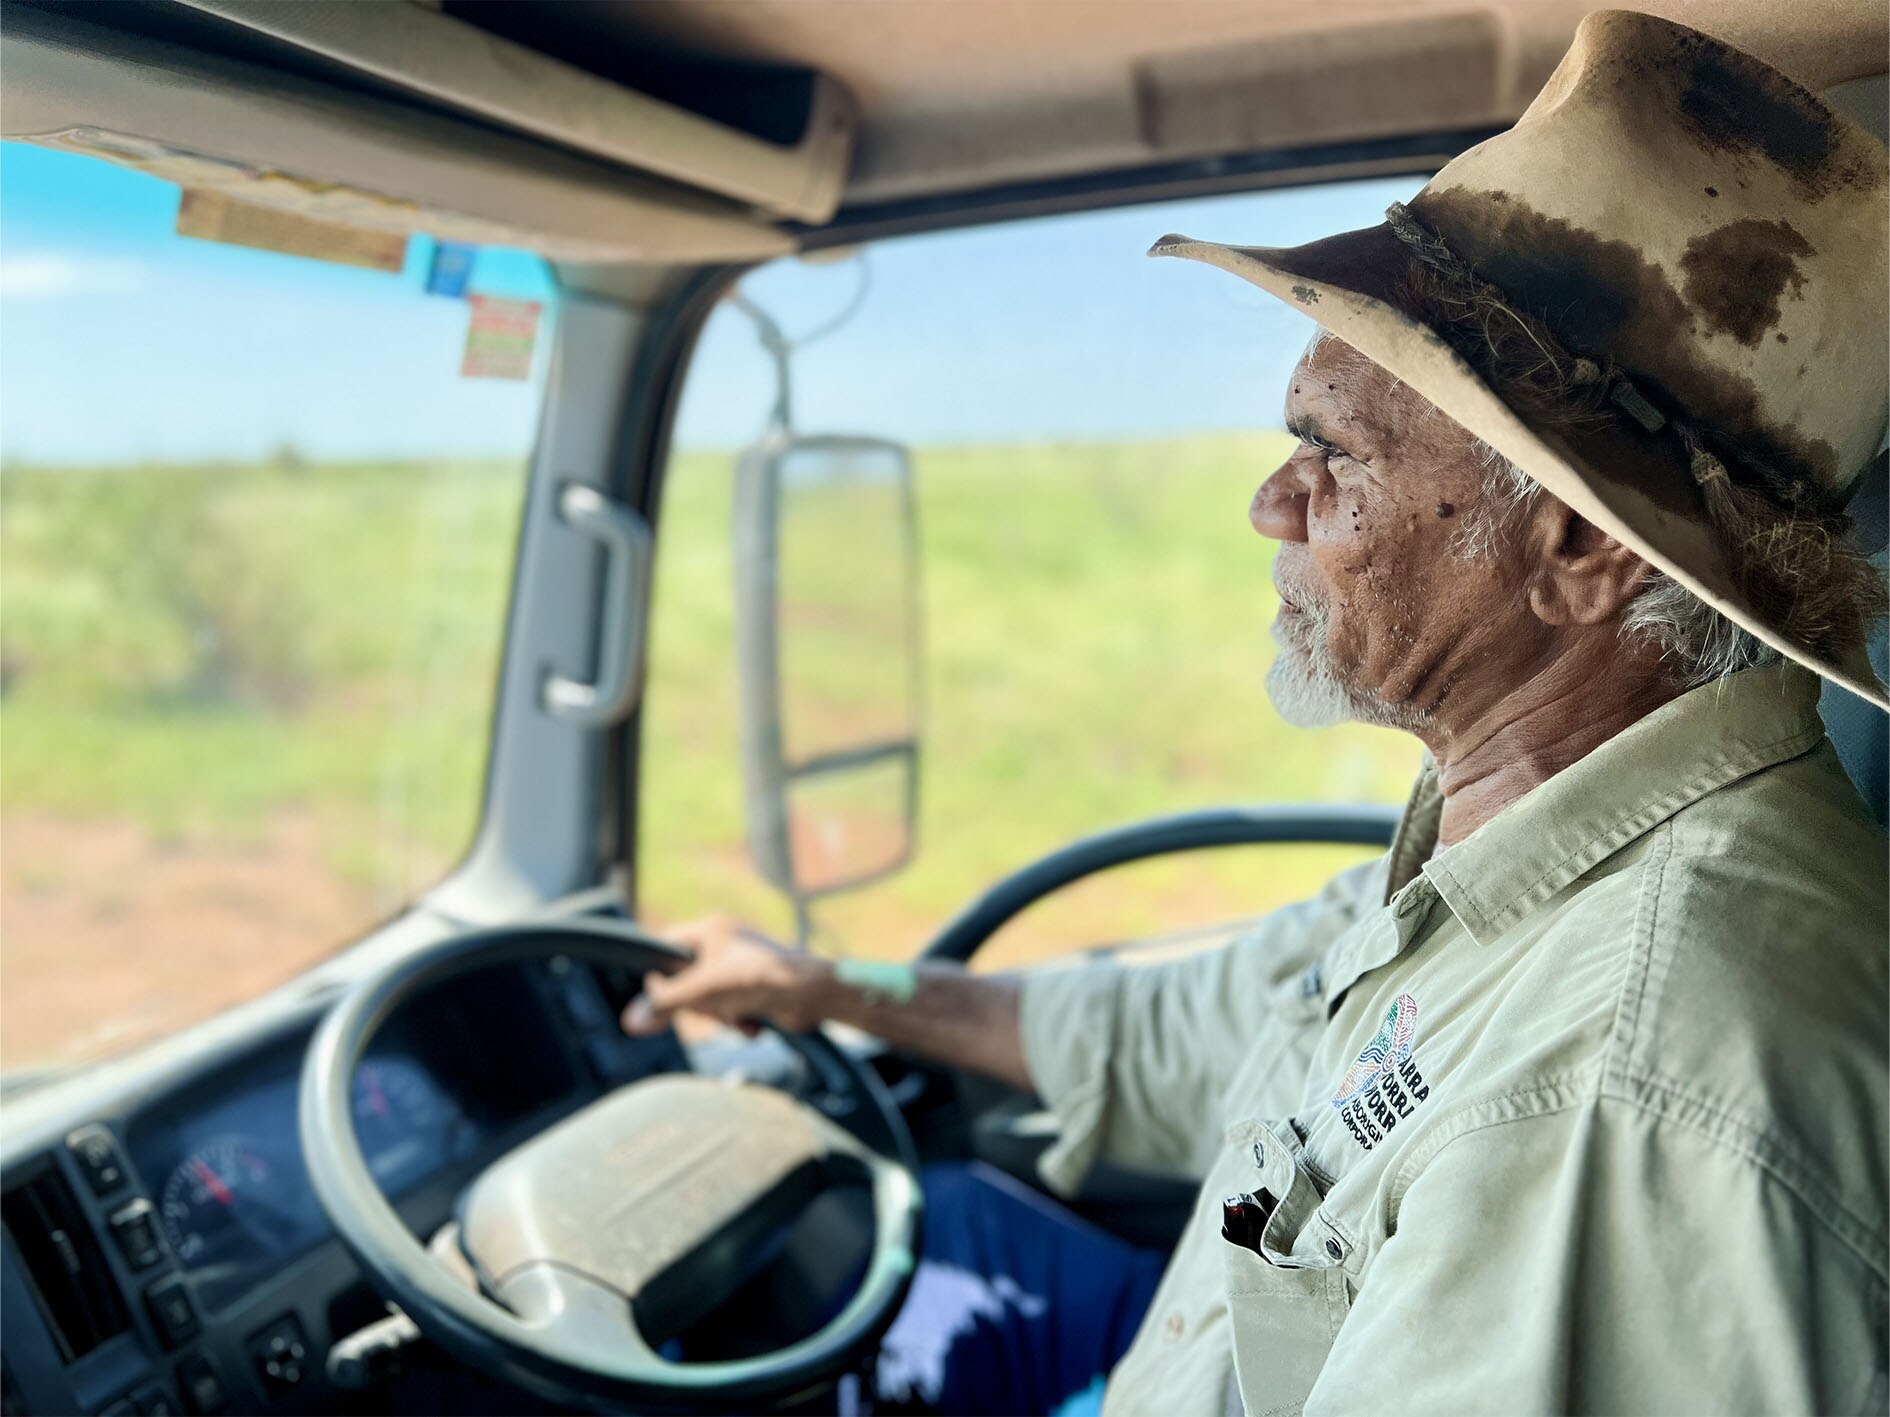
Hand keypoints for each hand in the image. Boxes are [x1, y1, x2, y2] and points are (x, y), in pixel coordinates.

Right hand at [620, 916, 831, 1036]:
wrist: (812, 996)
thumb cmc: (760, 979)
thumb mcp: (704, 992)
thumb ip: (666, 1004)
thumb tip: (631, 1020)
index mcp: (711, 930)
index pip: (665, 947)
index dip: (659, 976)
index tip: (662, 999)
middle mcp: (725, 945)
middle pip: (685, 982)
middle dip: (700, 1005)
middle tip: (713, 1007)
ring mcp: (740, 968)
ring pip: (709, 1002)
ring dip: (722, 1017)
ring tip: (740, 1015)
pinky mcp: (755, 990)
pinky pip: (731, 1011)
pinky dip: (740, 1021)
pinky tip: (754, 1023)